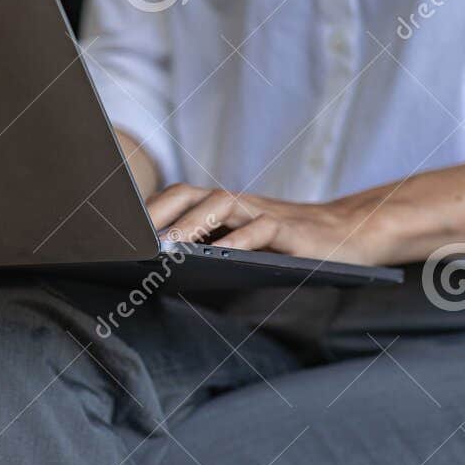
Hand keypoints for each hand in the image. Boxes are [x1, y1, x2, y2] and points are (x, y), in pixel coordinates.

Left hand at [144, 185, 395, 265]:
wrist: (350, 235)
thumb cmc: (286, 246)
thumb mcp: (243, 246)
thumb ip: (210, 250)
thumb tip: (159, 270)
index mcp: (221, 208)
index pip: (175, 198)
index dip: (144, 209)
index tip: (114, 229)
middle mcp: (238, 203)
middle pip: (189, 193)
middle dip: (157, 212)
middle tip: (130, 238)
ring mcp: (264, 212)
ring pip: (220, 204)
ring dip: (190, 224)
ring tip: (166, 247)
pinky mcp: (290, 229)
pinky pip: (260, 229)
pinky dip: (237, 241)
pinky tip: (218, 258)